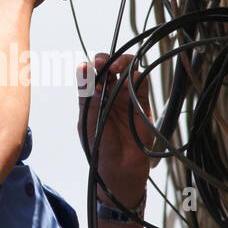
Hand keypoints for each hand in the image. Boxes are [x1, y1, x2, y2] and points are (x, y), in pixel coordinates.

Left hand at [77, 52, 153, 206]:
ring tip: (116, 70)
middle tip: (103, 64)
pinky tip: (130, 80)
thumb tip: (85, 75)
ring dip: (122, 64)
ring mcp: (125, 96)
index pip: (90, 74)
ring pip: (127, 69)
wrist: (120, 168)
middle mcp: (109, 93)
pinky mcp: (142, 102)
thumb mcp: (87, 124)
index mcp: (92, 97)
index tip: (88, 68)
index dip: (90, 67)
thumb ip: (87, 100)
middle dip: (106, 60)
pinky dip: (137, 76)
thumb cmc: (99, 148)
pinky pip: (141, 83)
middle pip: (109, 66)